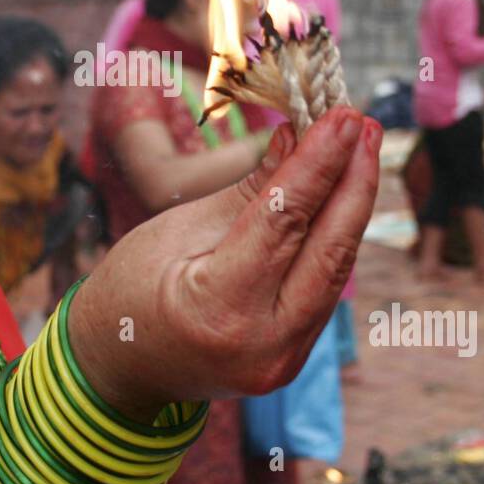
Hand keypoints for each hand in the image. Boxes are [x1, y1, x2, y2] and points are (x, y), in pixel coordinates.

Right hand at [68, 108, 379, 418]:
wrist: (118, 366)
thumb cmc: (129, 291)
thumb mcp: (178, 229)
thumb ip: (250, 191)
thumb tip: (297, 139)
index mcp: (219, 310)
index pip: (284, 222)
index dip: (319, 163)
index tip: (344, 116)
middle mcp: (265, 344)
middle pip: (329, 252)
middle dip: (354, 181)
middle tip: (366, 124)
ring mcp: (284, 359)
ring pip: (334, 271)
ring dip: (351, 207)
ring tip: (362, 149)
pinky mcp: (294, 356)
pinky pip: (323, 289)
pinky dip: (333, 238)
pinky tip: (340, 196)